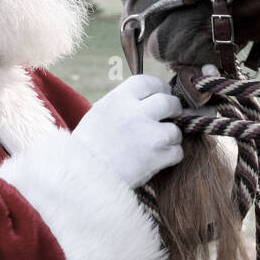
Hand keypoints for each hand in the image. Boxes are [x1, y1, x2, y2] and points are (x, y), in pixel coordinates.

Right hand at [72, 74, 183, 188]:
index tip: (163, 93)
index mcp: (118, 99)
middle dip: (173, 109)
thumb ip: (124, 103)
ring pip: (176, 130)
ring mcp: (149, 134)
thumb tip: (149, 98)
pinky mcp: (157, 157)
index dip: (159, 87)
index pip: (148, 82)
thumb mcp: (99, 114)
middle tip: (172, 115)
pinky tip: (156, 160)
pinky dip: (170, 157)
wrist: (82, 178)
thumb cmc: (88, 148)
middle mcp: (135, 113)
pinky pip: (177, 152)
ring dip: (171, 137)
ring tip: (156, 145)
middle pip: (169, 102)